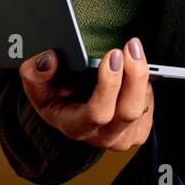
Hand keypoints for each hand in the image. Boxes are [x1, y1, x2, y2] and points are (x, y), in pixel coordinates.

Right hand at [18, 38, 152, 150]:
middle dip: (134, 75)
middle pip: (128, 111)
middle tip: (131, 47)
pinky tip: (134, 70)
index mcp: (75, 127)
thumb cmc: (55, 98)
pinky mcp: (139, 130)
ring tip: (133, 50)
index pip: (98, 113)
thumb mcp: (37, 88)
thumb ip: (34, 74)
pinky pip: (150, 105)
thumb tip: (48, 59)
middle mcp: (102, 136)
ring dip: (141, 74)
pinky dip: (145, 83)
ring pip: (142, 105)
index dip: (108, 84)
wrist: (71, 114)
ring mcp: (122, 136)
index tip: (112, 55)